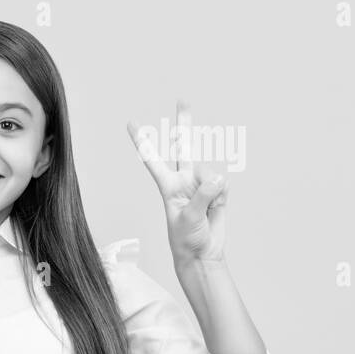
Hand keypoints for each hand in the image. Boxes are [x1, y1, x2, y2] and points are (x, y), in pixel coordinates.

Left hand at [126, 100, 229, 265]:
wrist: (203, 254)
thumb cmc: (186, 239)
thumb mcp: (188, 218)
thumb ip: (203, 195)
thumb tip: (218, 177)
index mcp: (167, 185)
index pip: (152, 158)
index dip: (142, 140)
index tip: (130, 122)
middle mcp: (184, 180)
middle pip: (183, 146)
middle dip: (184, 123)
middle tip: (182, 99)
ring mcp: (202, 183)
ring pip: (211, 171)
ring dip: (212, 188)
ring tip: (207, 207)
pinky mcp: (219, 190)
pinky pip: (225, 183)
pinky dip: (224, 194)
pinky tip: (218, 207)